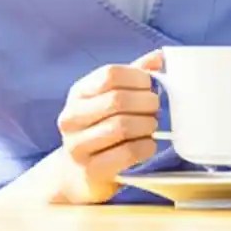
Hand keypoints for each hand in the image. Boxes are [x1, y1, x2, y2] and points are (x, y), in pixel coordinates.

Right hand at [53, 50, 162, 203]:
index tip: (149, 86)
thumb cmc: (103, 128)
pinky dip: (146, 146)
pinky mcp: (91, 171)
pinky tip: (148, 145)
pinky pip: (128, 152)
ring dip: (147, 125)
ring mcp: (77, 146)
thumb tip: (159, 56)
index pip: (110, 74)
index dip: (138, 77)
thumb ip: (135, 75)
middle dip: (146, 103)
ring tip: (151, 126)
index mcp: (78, 94)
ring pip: (122, 126)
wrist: (80, 174)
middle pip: (118, 100)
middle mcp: (71, 118)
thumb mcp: (113, 97)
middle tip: (155, 109)